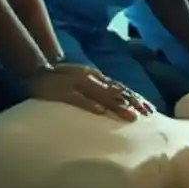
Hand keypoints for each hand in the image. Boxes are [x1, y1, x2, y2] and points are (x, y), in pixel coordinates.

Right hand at [25, 64, 151, 120]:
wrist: (38, 70)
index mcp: (98, 78)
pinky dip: (90, 105)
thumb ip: (102, 88)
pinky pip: (78, 99)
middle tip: (146, 116)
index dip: (136, 98)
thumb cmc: (64, 77)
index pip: (122, 89)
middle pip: (116, 92)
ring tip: (130, 117)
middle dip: (132, 104)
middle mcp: (92, 80)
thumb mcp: (86, 79)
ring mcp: (79, 84)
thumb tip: (122, 97)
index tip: (150, 110)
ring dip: (117, 106)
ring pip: (102, 96)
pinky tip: (101, 112)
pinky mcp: (64, 92)